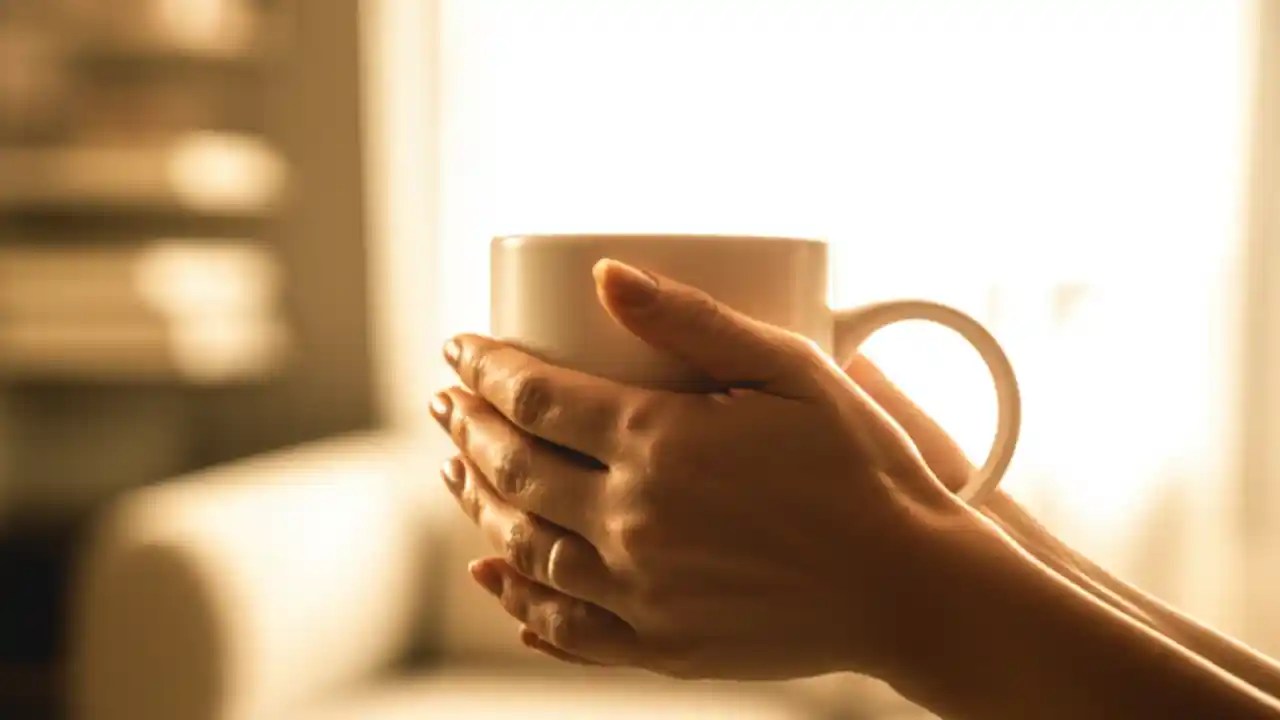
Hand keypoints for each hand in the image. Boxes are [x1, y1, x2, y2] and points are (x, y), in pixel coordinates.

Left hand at [430, 258, 994, 679]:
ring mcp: (643, 591)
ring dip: (477, 501)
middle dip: (468, 426)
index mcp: (660, 443)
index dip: (486, 366)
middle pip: (515, 467)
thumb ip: (692, 320)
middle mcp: (635, 520)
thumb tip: (603, 273)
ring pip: (525, 545)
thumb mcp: (791, 369)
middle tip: (447, 401)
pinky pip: (565, 626)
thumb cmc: (863, 467)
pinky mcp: (661, 644)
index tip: (461, 348)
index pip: (536, 395)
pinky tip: (493, 575)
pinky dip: (517, 599)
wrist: (912, 585)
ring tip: (454, 468)